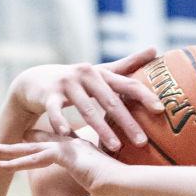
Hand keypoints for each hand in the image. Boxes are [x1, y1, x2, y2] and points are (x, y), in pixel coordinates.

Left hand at [0, 133, 129, 195]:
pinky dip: (18, 163)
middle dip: (20, 143)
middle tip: (1, 141)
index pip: (58, 147)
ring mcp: (71, 149)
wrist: (131, 187)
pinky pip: (35, 158)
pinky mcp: (67, 155)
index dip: (41, 145)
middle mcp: (76, 147)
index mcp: (85, 155)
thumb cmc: (123, 195)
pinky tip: (2, 166)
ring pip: (33, 148)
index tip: (27, 140)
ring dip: (10, 150)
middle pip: (40, 143)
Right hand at [8, 51, 163, 151]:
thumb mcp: (100, 72)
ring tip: (115, 147)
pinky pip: (55, 111)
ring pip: (87, 108)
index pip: (127, 85)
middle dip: (127, 122)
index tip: (160, 110)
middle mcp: (86, 75)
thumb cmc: (76, 81)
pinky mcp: (47, 95)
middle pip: (110, 100)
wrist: (35, 81)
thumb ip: (127, 64)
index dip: (144, 96)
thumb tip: (156, 48)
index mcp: (102, 73)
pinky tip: (66, 134)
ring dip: (102, 128)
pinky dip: (60, 121)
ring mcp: (66, 84)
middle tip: (142, 141)